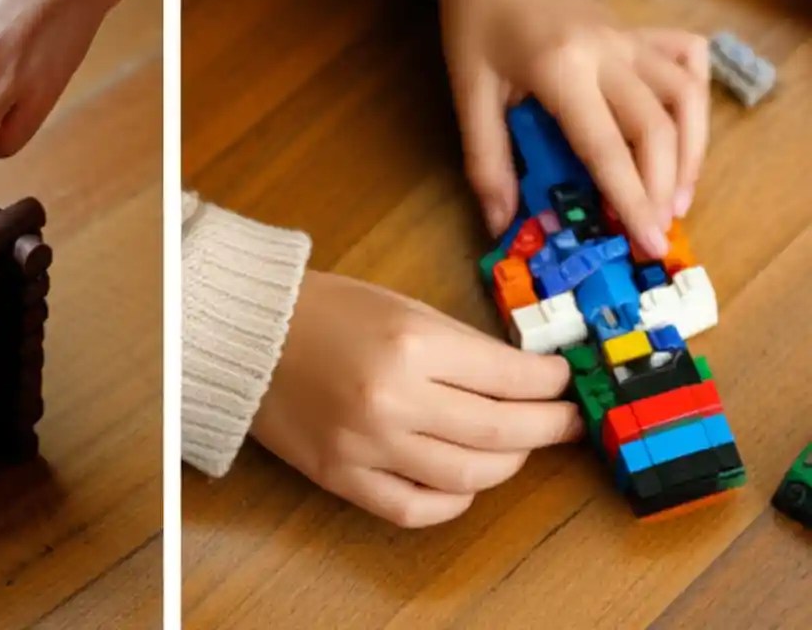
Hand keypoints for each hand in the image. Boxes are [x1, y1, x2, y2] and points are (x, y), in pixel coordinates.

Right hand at [250, 271, 580, 527]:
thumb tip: (523, 378)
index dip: (550, 383)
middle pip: (501, 431)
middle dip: (549, 426)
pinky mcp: (342, 476)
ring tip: (518, 448)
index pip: (510, 377)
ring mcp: (367, 446)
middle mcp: (394, 400)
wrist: (249, 336)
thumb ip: (462, 346)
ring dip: (508, 464)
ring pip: (468, 477)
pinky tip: (466, 483)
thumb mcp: (403, 308)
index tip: (563, 382)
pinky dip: (452, 501)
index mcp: (412, 345)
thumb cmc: (326, 312)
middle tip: (566, 421)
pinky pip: (414, 507)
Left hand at [431, 0, 709, 257]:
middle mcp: (609, 53)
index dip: (630, 201)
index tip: (648, 244)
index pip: (606, 148)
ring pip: (686, 96)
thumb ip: (486, 160)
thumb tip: (502, 223)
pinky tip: (681, 135)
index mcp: (562, 69)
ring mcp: (631, 39)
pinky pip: (687, 61)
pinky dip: (694, 100)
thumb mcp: (468, 93)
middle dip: (663, 188)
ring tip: (675, 200)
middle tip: (657, 233)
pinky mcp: (641, 33)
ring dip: (690, 153)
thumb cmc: (476, 26)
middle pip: (658, 128)